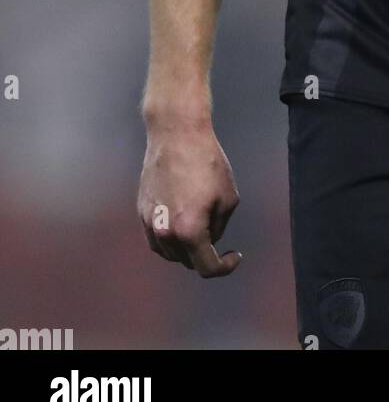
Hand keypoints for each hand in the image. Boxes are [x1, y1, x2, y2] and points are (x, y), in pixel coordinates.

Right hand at [138, 120, 241, 276]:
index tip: (234, 256)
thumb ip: (219, 227)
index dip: (224, 267)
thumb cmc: (207, 162)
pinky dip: (170, 237)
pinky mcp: (142, 210)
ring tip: (200, 224)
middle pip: (186, 261)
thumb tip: (209, 240)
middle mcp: (165, 232)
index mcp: (190, 231)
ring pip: (169, 252)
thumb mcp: (227, 197)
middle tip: (217, 233)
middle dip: (204, 253)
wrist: (176, 134)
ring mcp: (149, 222)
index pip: (206, 267)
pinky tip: (182, 218)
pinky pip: (156, 237)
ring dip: (185, 248)